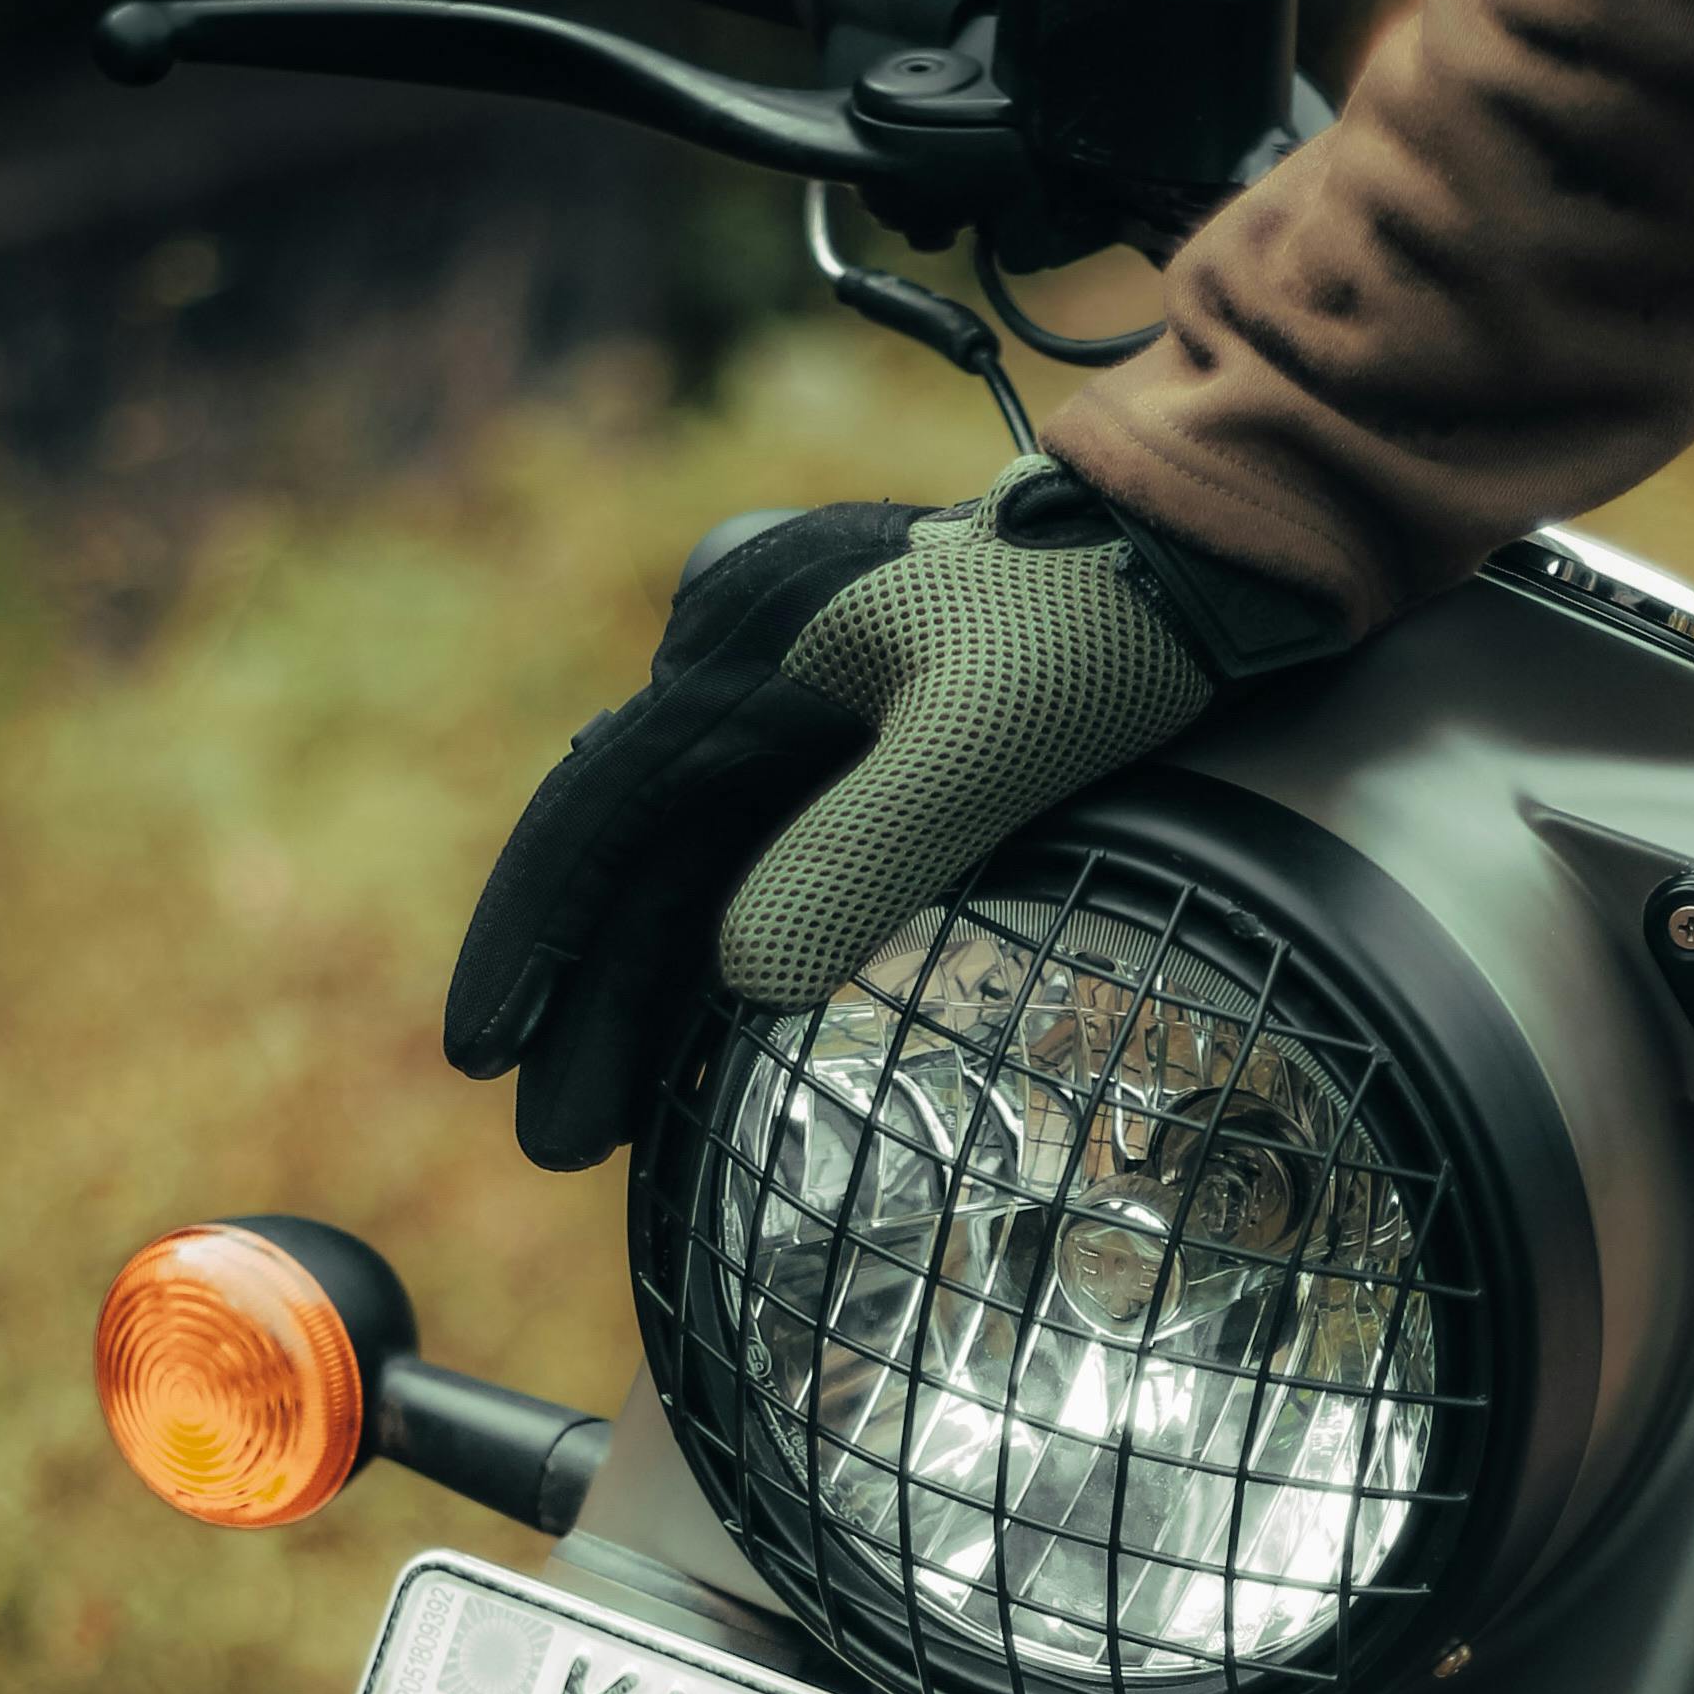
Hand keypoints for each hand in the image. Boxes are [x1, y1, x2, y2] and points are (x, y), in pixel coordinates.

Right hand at [443, 453, 1345, 1167]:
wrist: (1201, 555)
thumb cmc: (1101, 638)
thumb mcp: (989, 747)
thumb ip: (863, 854)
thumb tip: (736, 979)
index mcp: (740, 640)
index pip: (602, 810)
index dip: (541, 941)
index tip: (492, 1055)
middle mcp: (733, 646)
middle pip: (631, 845)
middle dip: (586, 993)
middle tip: (556, 1138)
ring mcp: (780, 678)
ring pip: (680, 853)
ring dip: (639, 981)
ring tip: (604, 1121)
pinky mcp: (837, 714)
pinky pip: (740, 841)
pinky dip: (709, 937)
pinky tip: (697, 1031)